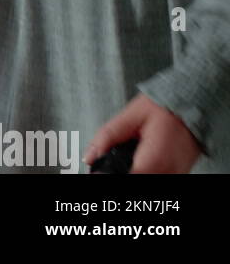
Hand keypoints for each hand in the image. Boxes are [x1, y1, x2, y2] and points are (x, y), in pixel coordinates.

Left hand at [84, 93, 201, 173]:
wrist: (193, 103)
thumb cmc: (165, 106)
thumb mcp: (131, 115)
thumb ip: (108, 135)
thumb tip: (90, 156)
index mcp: (155, 158)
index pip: (129, 178)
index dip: (109, 175)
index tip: (99, 170)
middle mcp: (169, 171)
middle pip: (138, 180)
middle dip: (120, 171)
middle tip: (109, 163)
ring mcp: (176, 174)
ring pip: (148, 179)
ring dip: (134, 170)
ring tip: (129, 156)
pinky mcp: (179, 172)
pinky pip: (158, 176)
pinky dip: (145, 169)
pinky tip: (139, 159)